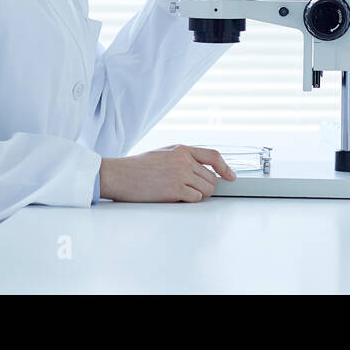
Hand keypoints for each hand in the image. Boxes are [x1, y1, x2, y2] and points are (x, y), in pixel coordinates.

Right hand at [99, 145, 235, 202]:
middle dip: (205, 186)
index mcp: (182, 149)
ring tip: (178, 192)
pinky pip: (195, 198)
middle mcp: (184, 160)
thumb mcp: (163, 153)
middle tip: (189, 189)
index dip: (225, 167)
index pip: (213, 155)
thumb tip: (202, 170)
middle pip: (212, 178)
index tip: (231, 176)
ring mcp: (181, 175)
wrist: (119, 175)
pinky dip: (188, 200)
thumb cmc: (137, 167)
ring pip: (206, 190)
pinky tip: (174, 197)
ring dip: (197, 194)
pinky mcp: (176, 190)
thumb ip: (183, 158)